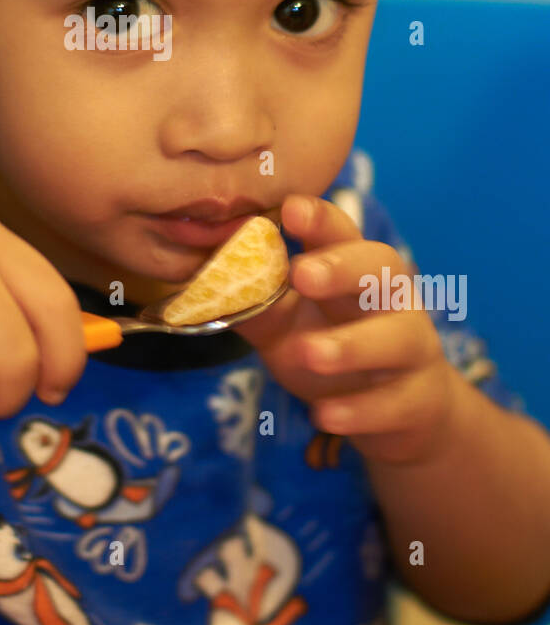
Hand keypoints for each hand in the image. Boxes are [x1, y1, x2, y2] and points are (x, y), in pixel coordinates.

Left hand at [236, 193, 459, 464]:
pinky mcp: (419, 399)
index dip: (319, 219)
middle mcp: (391, 299)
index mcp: (354, 269)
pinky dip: (360, 410)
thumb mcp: (285, 327)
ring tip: (309, 353)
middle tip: (303, 274)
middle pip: (381, 267)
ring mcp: (412, 348)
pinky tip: (324, 415)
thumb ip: (254, 304)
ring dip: (352, 345)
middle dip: (342, 267)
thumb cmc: (334, 349)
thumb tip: (206, 281)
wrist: (401, 410)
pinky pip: (396, 402)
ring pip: (397, 338)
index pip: (341, 232)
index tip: (289, 209)